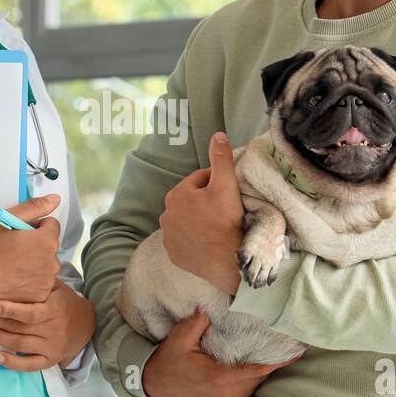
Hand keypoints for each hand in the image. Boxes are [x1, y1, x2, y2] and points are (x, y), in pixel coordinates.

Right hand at [0, 195, 61, 306]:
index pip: (51, 225)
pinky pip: (40, 283)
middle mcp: (51, 262)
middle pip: (49, 246)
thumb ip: (34, 207)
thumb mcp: (6, 220)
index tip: (19, 233)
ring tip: (11, 265)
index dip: (35, 226)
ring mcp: (46, 281)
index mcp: (46, 240)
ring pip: (45, 265)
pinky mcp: (39, 296)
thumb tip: (55, 199)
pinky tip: (13, 278)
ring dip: (34, 263)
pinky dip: (31, 280)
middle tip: (13, 249)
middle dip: (36, 245)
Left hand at [0, 280, 94, 371]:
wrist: (86, 326)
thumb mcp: (57, 288)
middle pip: (17, 327)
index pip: (30, 312)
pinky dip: (12, 363)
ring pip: (18, 344)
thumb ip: (40, 279)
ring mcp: (51, 346)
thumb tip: (18, 258)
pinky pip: (29, 365)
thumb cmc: (65, 302)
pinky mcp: (49, 360)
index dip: (10, 309)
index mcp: (54, 309)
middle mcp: (52, 329)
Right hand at [140, 308, 298, 396]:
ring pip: (252, 391)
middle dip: (269, 365)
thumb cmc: (169, 360)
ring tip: (267, 359)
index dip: (280, 362)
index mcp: (221, 380)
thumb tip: (212, 307)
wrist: (154, 387)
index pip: (259, 370)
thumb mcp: (181, 337)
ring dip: (257, 377)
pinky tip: (247, 375)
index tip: (298, 352)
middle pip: (258, 380)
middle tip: (285, 349)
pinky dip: (246, 388)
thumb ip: (199, 322)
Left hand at [160, 131, 243, 294]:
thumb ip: (221, 158)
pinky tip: (209, 241)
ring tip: (218, 226)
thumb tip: (218, 135)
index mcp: (176, 195)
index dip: (217, 184)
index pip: (200, 181)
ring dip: (200, 220)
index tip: (230, 193)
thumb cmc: (226, 221)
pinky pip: (185, 240)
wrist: (227, 261)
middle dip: (206, 202)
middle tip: (226, 211)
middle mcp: (166, 215)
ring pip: (188, 221)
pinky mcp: (173, 254)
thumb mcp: (226, 185)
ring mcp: (168, 237)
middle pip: (193, 201)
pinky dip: (195, 238)